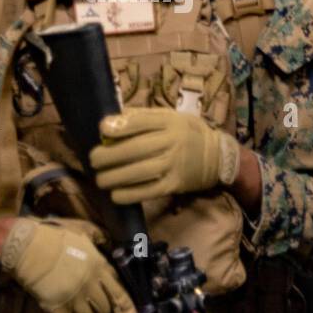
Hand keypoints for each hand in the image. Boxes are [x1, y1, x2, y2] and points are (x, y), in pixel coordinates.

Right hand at [0, 217, 136, 312]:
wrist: (26, 245)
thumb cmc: (52, 235)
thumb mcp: (81, 228)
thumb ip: (98, 236)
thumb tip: (107, 241)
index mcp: (99, 267)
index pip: (120, 293)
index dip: (126, 309)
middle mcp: (90, 285)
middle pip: (105, 310)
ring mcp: (74, 297)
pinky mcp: (56, 306)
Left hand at [89, 107, 239, 204]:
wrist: (219, 157)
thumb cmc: (187, 133)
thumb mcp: (171, 116)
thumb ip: (142, 117)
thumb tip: (111, 122)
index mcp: (169, 122)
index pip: (141, 122)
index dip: (119, 126)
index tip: (101, 129)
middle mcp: (172, 142)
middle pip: (135, 149)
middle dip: (108, 155)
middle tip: (93, 160)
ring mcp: (174, 165)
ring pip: (139, 172)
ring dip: (114, 177)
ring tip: (100, 179)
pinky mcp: (174, 185)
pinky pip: (148, 191)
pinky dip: (129, 195)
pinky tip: (115, 195)